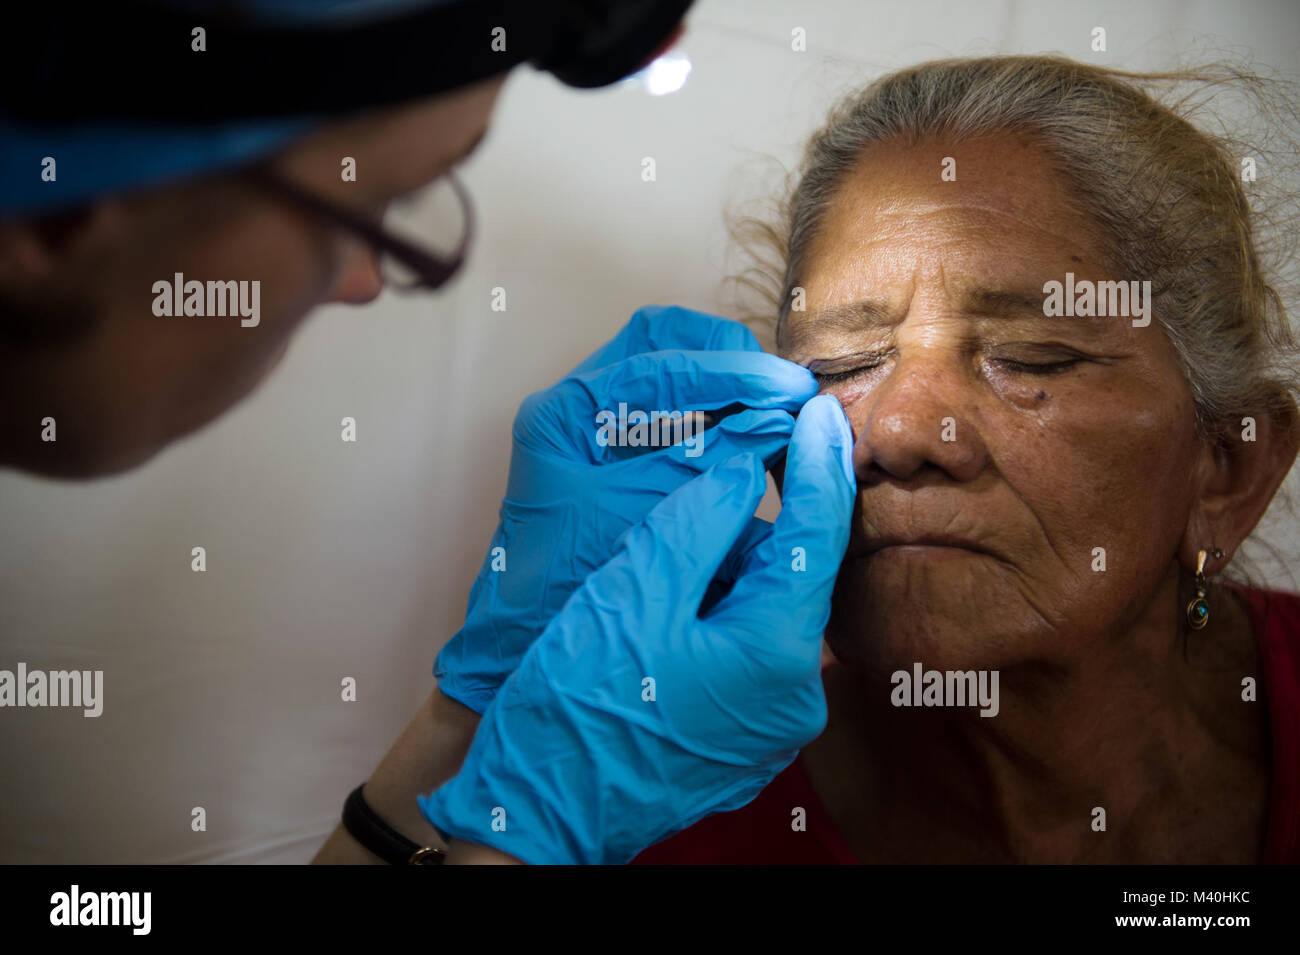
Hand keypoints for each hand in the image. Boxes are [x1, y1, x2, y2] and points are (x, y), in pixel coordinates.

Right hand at [420, 395, 854, 863]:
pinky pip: (745, 650)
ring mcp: (771, 724)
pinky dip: (713, 615)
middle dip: (748, 526)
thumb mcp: (634, 591)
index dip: (818, 463)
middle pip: (789, 574)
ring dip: (721, 575)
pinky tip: (658, 611)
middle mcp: (794, 694)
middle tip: (708, 484)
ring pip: (763, 612)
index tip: (818, 410)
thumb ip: (699, 521)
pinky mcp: (743, 738)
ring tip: (653, 572)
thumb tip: (743, 473)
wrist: (541, 816)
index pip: (818, 534)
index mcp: (777, 652)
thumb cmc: (577, 707)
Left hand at [434, 304, 818, 713]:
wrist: (518, 657)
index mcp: (565, 414)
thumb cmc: (562, 594)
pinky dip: (720, 423)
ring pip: (674, 379)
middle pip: (665, 346)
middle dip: (729, 360)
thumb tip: (781, 421)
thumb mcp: (642, 520)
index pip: (660, 362)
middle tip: (785, 390)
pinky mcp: (620, 467)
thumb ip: (708, 464)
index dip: (733, 372)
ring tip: (780, 412)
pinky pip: (678, 421)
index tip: (789, 388)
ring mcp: (596, 436)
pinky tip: (757, 442)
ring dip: (728, 388)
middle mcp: (576, 412)